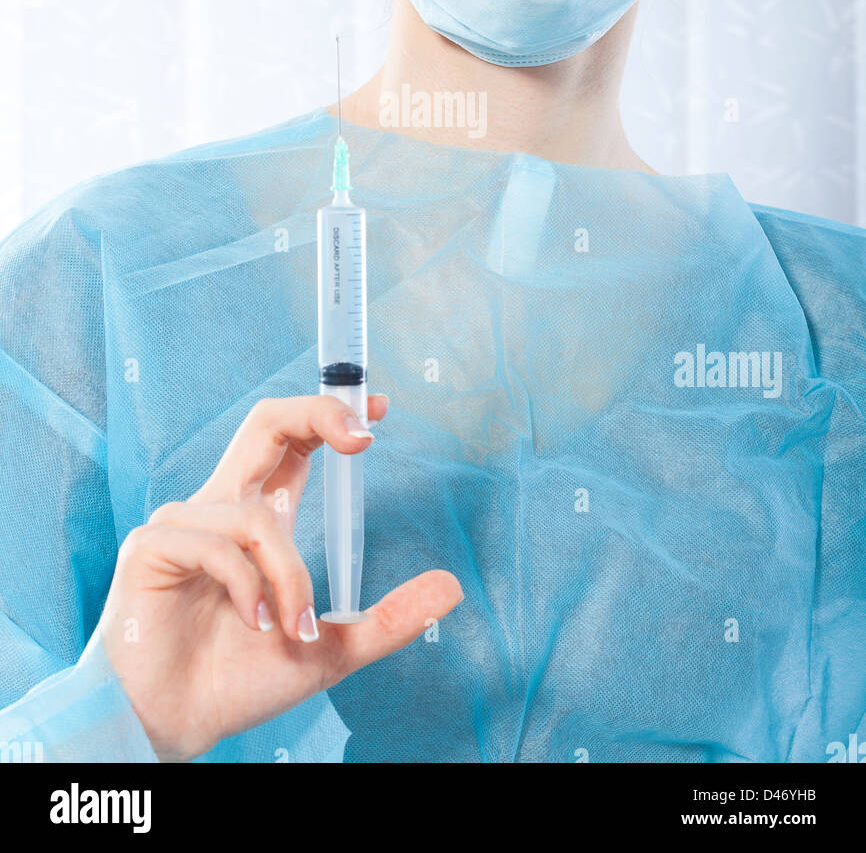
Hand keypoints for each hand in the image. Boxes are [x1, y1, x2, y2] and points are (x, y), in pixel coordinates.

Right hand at [97, 394, 462, 760]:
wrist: (180, 725)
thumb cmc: (242, 680)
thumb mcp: (330, 648)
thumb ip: (389, 618)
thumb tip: (453, 586)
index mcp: (258, 517)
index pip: (292, 441)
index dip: (331, 414)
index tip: (378, 408)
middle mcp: (221, 507)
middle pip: (265, 423)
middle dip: (314, 414)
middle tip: (360, 436)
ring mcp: (183, 523)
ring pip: (257, 517)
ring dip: (289, 577)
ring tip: (293, 628)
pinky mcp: (151, 548)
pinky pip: (217, 546)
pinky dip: (248, 588)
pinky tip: (254, 625)